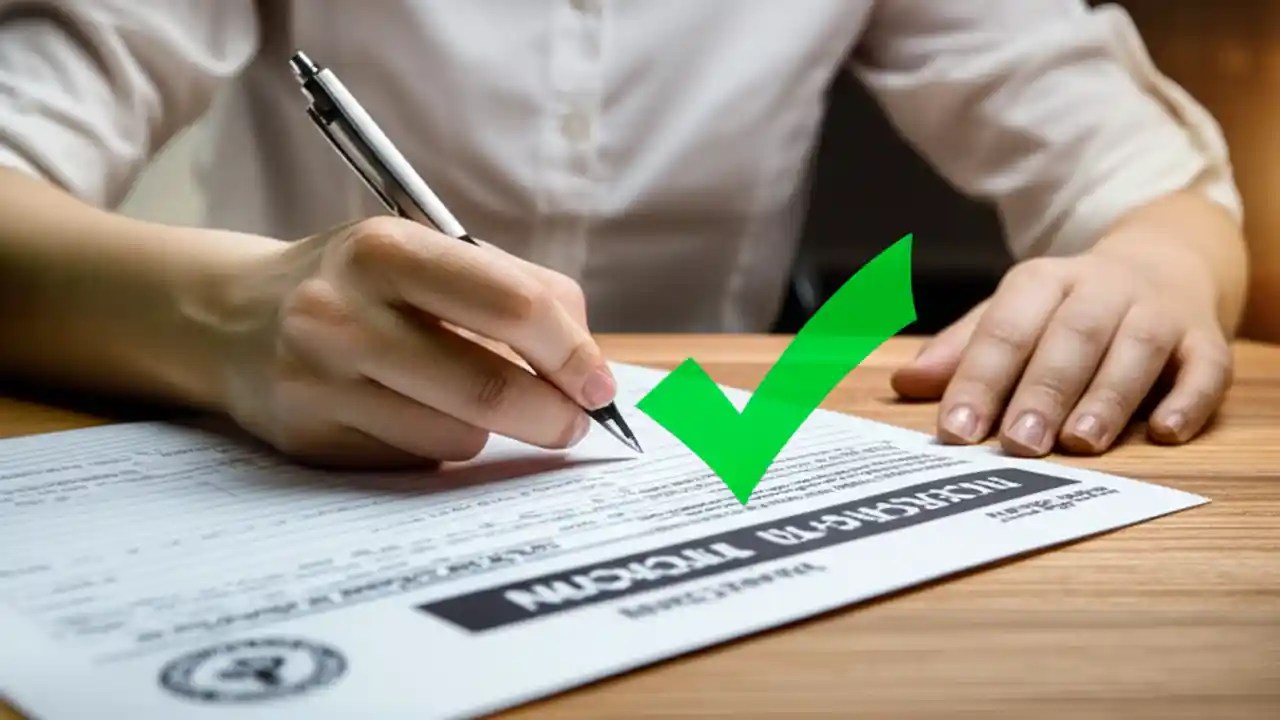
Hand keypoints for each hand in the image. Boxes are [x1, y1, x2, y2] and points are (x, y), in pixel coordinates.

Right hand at [213, 217, 615, 467]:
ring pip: (457, 438)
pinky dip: (437, 446)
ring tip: (460, 397)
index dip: (573, 353)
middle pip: (488, 389)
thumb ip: (516, 290)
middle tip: (574, 423)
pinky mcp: (310, 440)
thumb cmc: (358, 284)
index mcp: (385, 249)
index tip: (600, 385)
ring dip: (486, 430)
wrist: (229, 318)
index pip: (513, 307)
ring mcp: (319, 383)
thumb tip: (589, 364)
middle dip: (553, 416)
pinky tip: (407, 414)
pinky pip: (415, 463)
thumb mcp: (425, 253)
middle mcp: (343, 314)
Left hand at [890, 245, 1233, 456]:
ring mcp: (1157, 312)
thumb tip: (904, 383)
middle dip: (1043, 391)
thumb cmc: (1066, 310)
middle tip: (1018, 443)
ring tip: (1080, 444)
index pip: (1005, 328)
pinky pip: (1205, 367)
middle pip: (1072, 336)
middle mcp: (1101, 288)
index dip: (979, 379)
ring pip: (1135, 349)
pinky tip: (1165, 434)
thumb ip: (962, 351)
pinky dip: (1188, 400)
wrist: (1163, 264)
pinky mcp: (1206, 339)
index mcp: (1042, 282)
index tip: (956, 429)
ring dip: (1108, 398)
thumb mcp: (1011, 316)